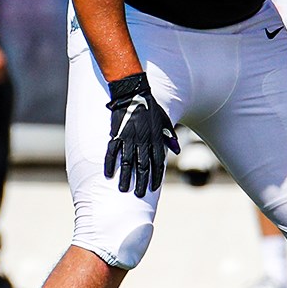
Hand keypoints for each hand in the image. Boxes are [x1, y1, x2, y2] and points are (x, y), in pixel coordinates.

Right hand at [104, 72, 179, 196]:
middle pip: (143, 166)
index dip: (156, 177)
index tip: (154, 188)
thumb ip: (171, 137)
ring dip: (126, 177)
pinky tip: (108, 175)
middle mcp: (143, 140)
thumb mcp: (165, 121)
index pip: (158, 163)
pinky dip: (110, 164)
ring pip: (128, 162)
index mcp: (155, 138)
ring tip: (124, 190)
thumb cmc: (150, 108)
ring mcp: (129, 138)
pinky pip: (112, 152)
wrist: (133, 93)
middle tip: (138, 194)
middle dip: (141, 182)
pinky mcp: (116, 134)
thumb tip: (178, 151)